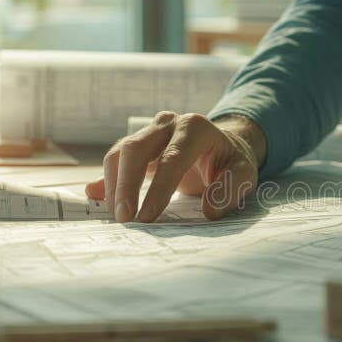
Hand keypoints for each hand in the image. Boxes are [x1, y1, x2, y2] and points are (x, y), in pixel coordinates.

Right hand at [85, 112, 265, 221]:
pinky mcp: (138, 144)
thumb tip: (209, 210)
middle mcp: (168, 123)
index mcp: (196, 128)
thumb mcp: (245, 173)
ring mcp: (149, 131)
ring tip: (117, 216)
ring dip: (113, 185)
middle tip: (124, 218)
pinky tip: (96, 197)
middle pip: (136, 148)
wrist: (223, 146)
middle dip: (125, 185)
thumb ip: (230, 189)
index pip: (172, 159)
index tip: (147, 217)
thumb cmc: (232, 162)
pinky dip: (105, 180)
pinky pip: (116, 159)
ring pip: (120, 152)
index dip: (158, 189)